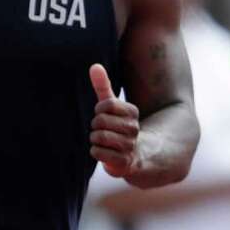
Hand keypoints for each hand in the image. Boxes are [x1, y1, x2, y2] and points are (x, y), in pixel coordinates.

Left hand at [88, 64, 140, 178]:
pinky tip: (102, 152)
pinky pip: (98, 153)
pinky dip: (95, 152)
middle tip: (101, 130)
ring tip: (102, 141)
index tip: (102, 115)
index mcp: (132, 112)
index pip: (106, 104)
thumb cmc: (117, 127)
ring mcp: (129, 146)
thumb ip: (103, 86)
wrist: (134, 156)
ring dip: (94, 139)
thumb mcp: (111, 106)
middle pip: (100, 121)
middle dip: (95, 125)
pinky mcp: (124, 163)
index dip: (99, 110)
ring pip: (99, 137)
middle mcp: (133, 128)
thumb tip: (94, 66)